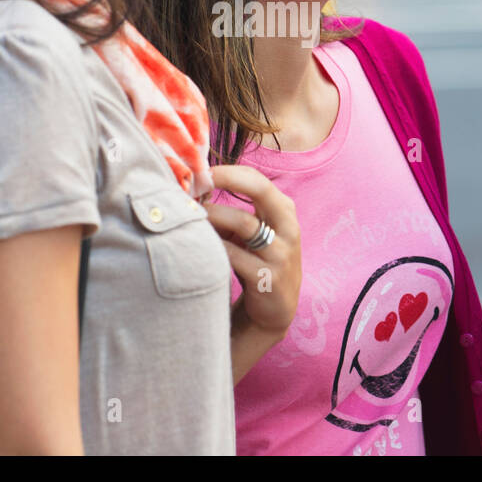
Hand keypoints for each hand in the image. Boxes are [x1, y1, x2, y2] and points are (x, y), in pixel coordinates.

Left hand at [202, 164, 300, 337]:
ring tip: (192, 215)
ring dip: (214, 215)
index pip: (258, 179)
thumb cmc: (255, 262)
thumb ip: (232, 212)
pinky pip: (235, 256)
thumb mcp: (252, 234)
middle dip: (227, 179)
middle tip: (198, 181)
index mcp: (284, 211)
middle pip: (261, 190)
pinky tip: (200, 246)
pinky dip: (214, 247)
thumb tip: (193, 192)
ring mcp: (282, 254)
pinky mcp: (269, 279)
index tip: (200, 172)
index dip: (228, 172)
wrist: (274, 310)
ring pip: (245, 223)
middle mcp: (289, 228)